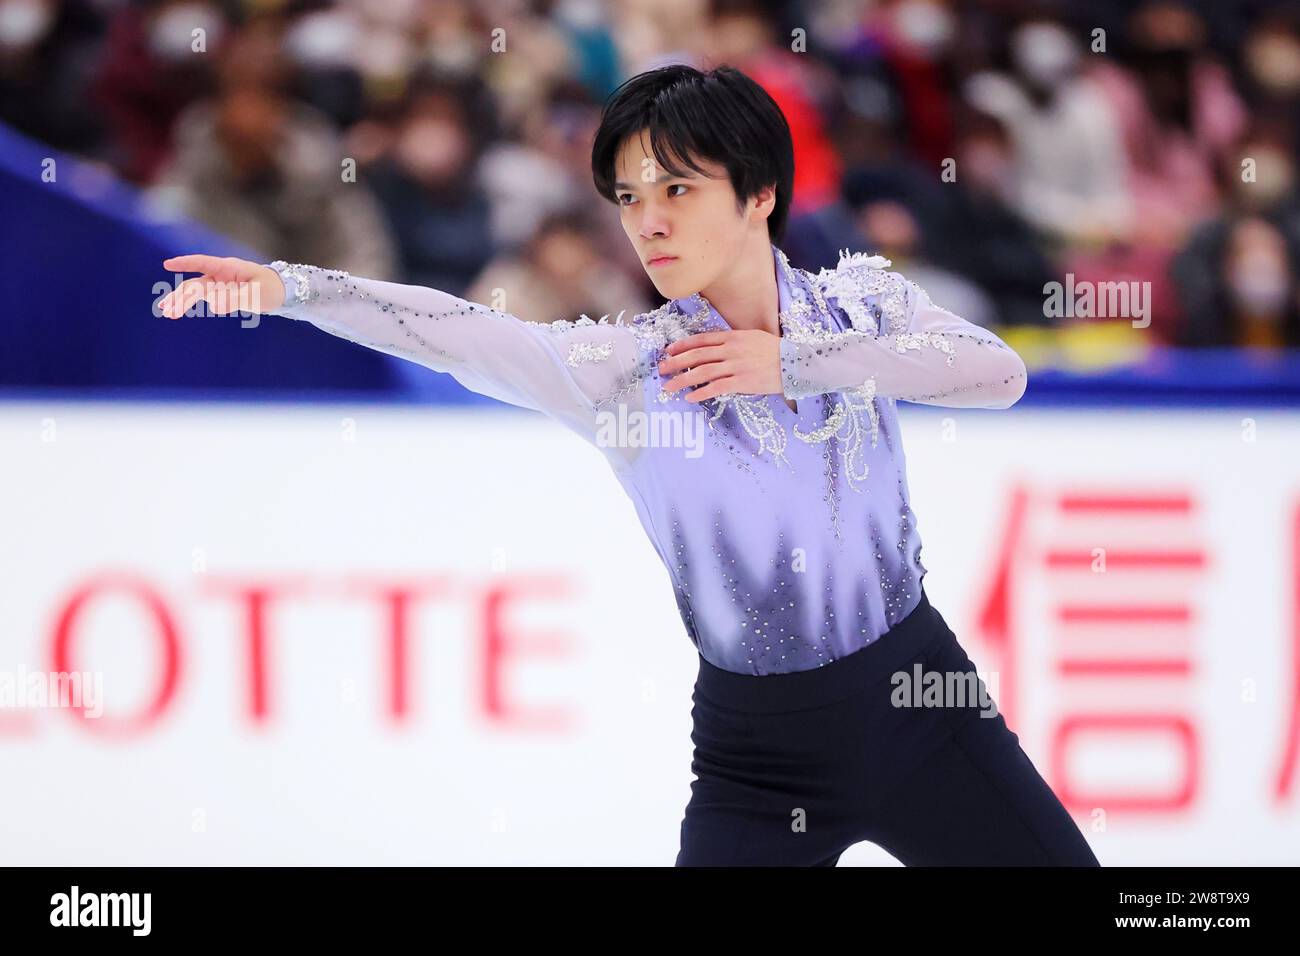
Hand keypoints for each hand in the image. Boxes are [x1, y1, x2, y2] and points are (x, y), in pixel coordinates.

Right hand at [158, 255, 284, 318]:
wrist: (281, 292)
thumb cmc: (271, 289)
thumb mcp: (257, 295)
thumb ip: (236, 299)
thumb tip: (213, 306)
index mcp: (229, 268)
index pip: (203, 262)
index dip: (185, 263)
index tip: (168, 264)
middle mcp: (220, 274)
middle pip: (195, 283)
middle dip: (180, 296)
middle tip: (168, 311)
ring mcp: (218, 283)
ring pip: (194, 291)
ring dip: (180, 301)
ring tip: (166, 312)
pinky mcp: (219, 293)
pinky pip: (200, 297)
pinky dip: (187, 304)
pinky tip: (175, 311)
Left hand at [657, 329, 782, 402]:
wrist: (794, 363)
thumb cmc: (775, 352)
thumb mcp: (752, 338)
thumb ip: (733, 342)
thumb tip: (714, 349)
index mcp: (733, 337)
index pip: (701, 340)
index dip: (682, 345)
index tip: (668, 351)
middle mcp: (731, 350)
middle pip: (696, 356)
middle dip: (675, 362)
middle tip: (661, 369)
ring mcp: (735, 366)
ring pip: (702, 372)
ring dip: (682, 380)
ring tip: (668, 386)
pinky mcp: (741, 382)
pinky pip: (716, 387)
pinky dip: (701, 393)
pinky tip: (690, 398)